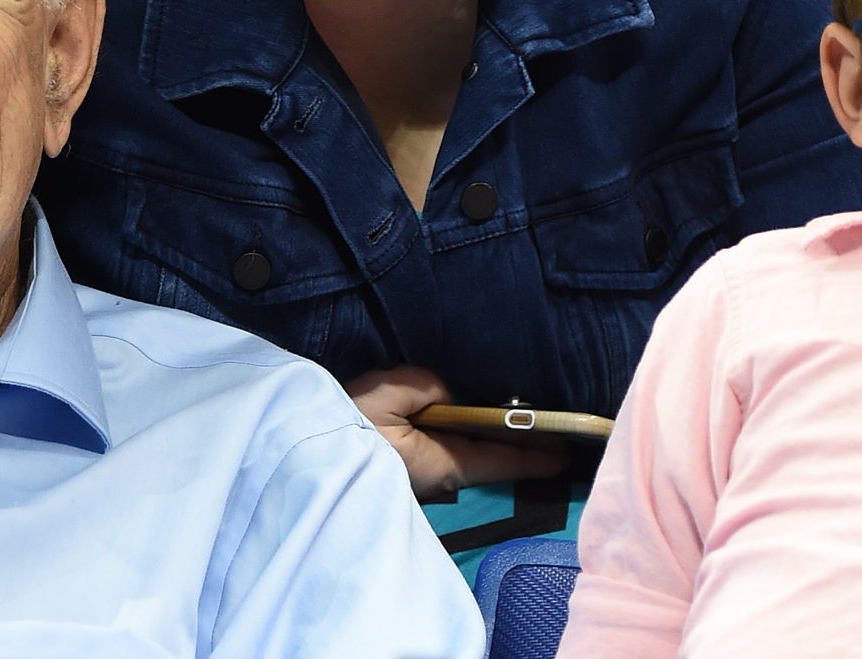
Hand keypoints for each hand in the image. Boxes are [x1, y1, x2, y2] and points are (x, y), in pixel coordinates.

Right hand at [344, 364, 569, 499]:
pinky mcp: (399, 467)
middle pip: (485, 457)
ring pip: (462, 454)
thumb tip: (445, 391)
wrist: (297, 458)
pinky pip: (440, 450)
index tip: (565, 454)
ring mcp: (418, 474)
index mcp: (442, 462)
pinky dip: (459, 436)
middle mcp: (436, 474)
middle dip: (515, 445)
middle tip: (547, 431)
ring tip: (512, 420)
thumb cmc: (341, 430)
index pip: (500, 459)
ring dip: (485, 439)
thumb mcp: (387, 396)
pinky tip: (462, 421)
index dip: (534, 454)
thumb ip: (425, 386)